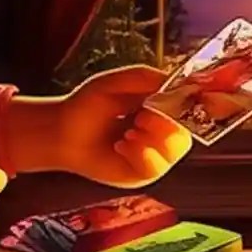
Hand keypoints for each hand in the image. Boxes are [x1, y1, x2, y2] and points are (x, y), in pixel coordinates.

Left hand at [7, 66, 192, 188]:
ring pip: (175, 151)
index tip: (164, 101)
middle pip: (186, 132)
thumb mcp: (116, 82)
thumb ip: (145, 77)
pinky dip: (140, 154)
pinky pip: (156, 167)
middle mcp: (162, 135)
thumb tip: (178, 82)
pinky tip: (121, 146)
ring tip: (128, 133)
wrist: (61, 132)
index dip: (183, 106)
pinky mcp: (143, 174)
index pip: (189, 110)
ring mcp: (155, 156)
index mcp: (161, 110)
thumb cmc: (87, 106)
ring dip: (151, 138)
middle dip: (164, 124)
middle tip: (140, 118)